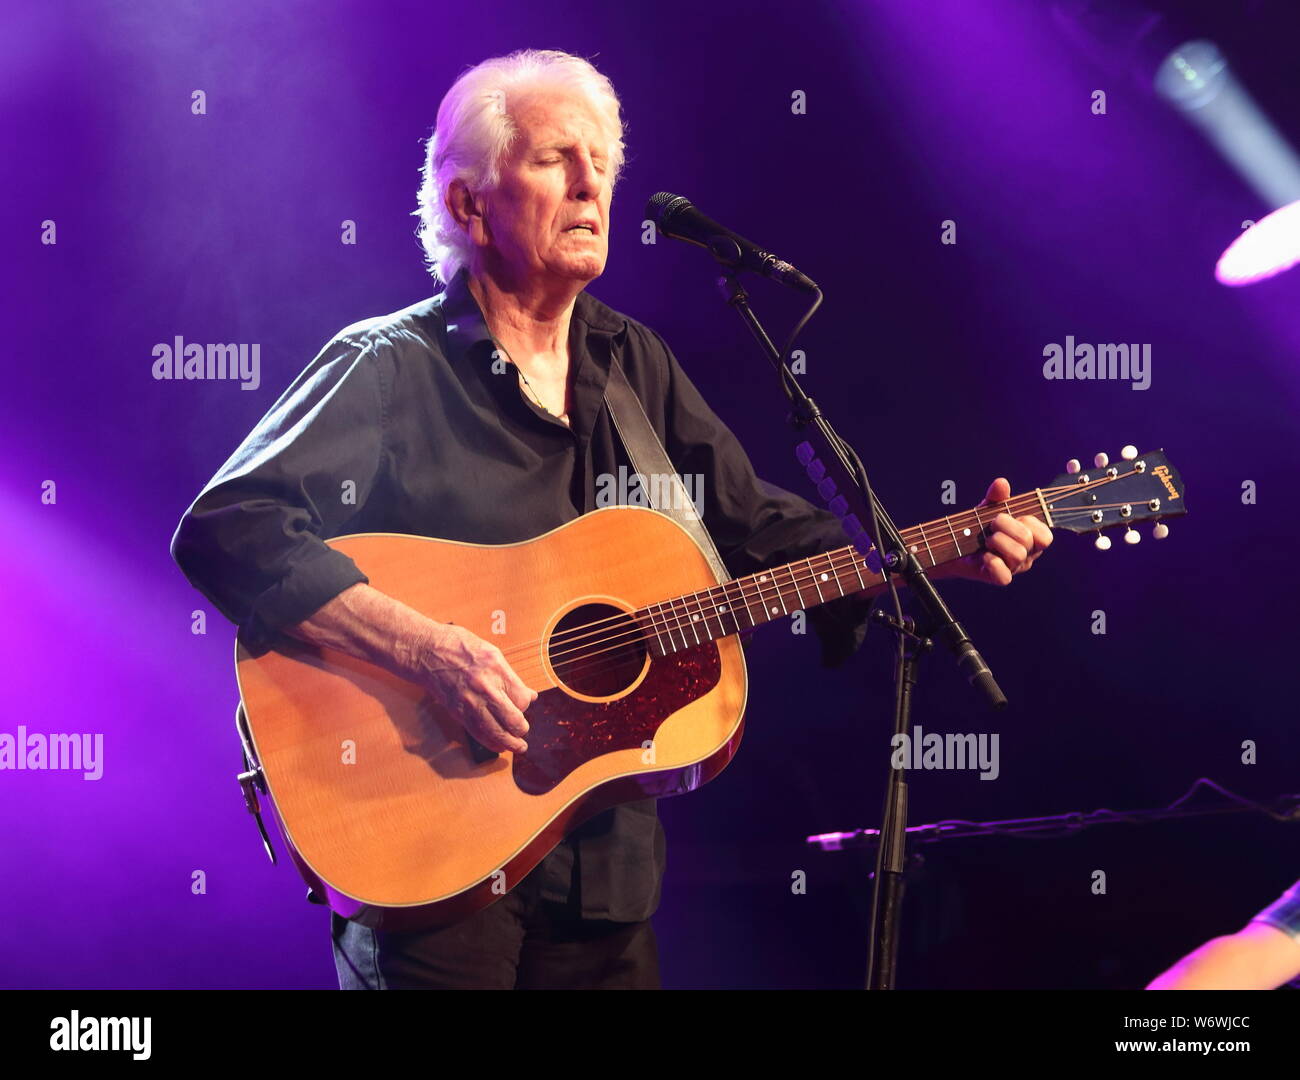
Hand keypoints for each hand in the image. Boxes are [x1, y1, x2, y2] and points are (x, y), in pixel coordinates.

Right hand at [406, 623, 537, 753]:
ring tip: (518, 747)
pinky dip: (490, 742)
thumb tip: (529, 695)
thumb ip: (510, 677)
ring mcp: (470, 702)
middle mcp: (485, 687)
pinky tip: (498, 746)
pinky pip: (477, 732)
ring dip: (510, 743)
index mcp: (496, 669)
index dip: (527, 704)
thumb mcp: (492, 654)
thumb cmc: (460, 648)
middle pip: (512, 718)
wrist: (428, 652)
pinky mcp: (458, 712)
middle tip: (524, 731)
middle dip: (522, 728)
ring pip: (495, 731)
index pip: (521, 698)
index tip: (525, 704)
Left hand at [949, 477, 1052, 585]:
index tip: (1009, 515)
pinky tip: (983, 556)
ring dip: (997, 541)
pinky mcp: (999, 578)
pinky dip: (992, 562)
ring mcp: (1014, 568)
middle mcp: (1027, 555)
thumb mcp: (987, 509)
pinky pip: (1004, 575)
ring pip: (1018, 554)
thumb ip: (996, 497)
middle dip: (1006, 526)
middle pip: (1028, 539)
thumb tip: (1001, 483)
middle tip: (991, 525)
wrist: (954, 545)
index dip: (1028, 522)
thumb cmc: (979, 527)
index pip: (1045, 535)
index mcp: (1031, 539)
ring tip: (985, 540)